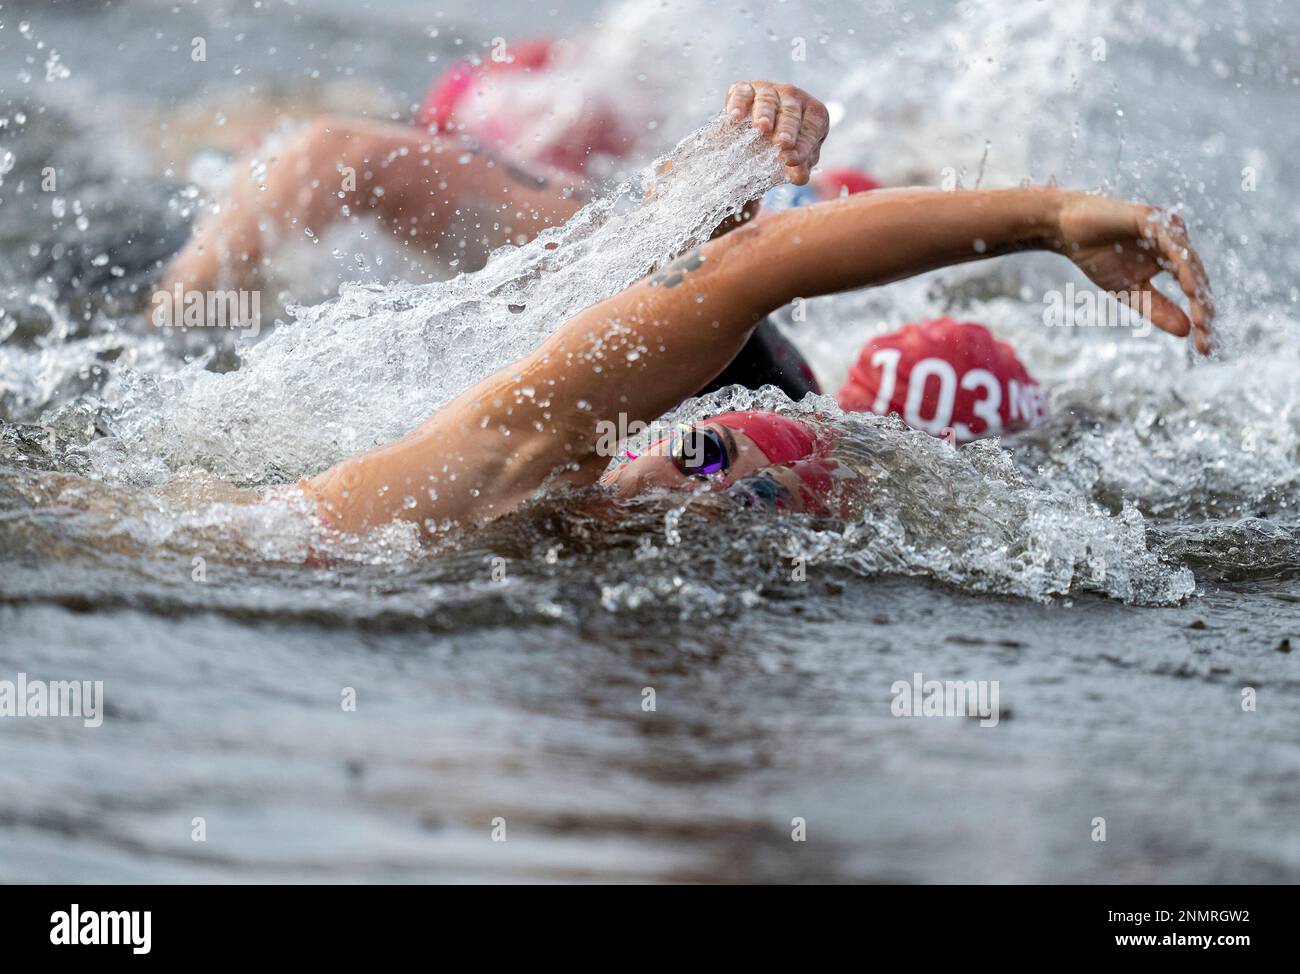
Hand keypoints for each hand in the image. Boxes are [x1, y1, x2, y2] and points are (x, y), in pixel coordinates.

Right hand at [724, 81, 828, 184]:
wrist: (753, 137)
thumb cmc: (781, 149)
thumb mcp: (794, 160)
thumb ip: (799, 168)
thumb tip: (800, 176)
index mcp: (813, 114)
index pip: (812, 128)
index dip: (804, 144)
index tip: (791, 159)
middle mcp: (793, 97)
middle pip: (792, 112)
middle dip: (787, 128)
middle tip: (782, 143)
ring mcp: (769, 90)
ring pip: (768, 100)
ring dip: (765, 114)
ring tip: (762, 128)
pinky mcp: (744, 88)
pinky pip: (742, 93)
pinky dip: (738, 104)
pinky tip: (735, 117)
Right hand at [1055, 192, 1214, 353]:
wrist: (1067, 230)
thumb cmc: (1097, 257)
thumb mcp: (1130, 291)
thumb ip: (1157, 308)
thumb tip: (1186, 332)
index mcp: (1173, 259)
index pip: (1194, 291)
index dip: (1201, 318)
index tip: (1204, 348)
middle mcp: (1177, 243)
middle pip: (1199, 280)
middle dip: (1204, 310)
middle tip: (1206, 337)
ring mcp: (1167, 229)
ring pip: (1191, 264)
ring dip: (1198, 293)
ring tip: (1203, 320)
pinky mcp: (1153, 219)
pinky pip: (1174, 246)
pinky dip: (1185, 267)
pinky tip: (1190, 289)